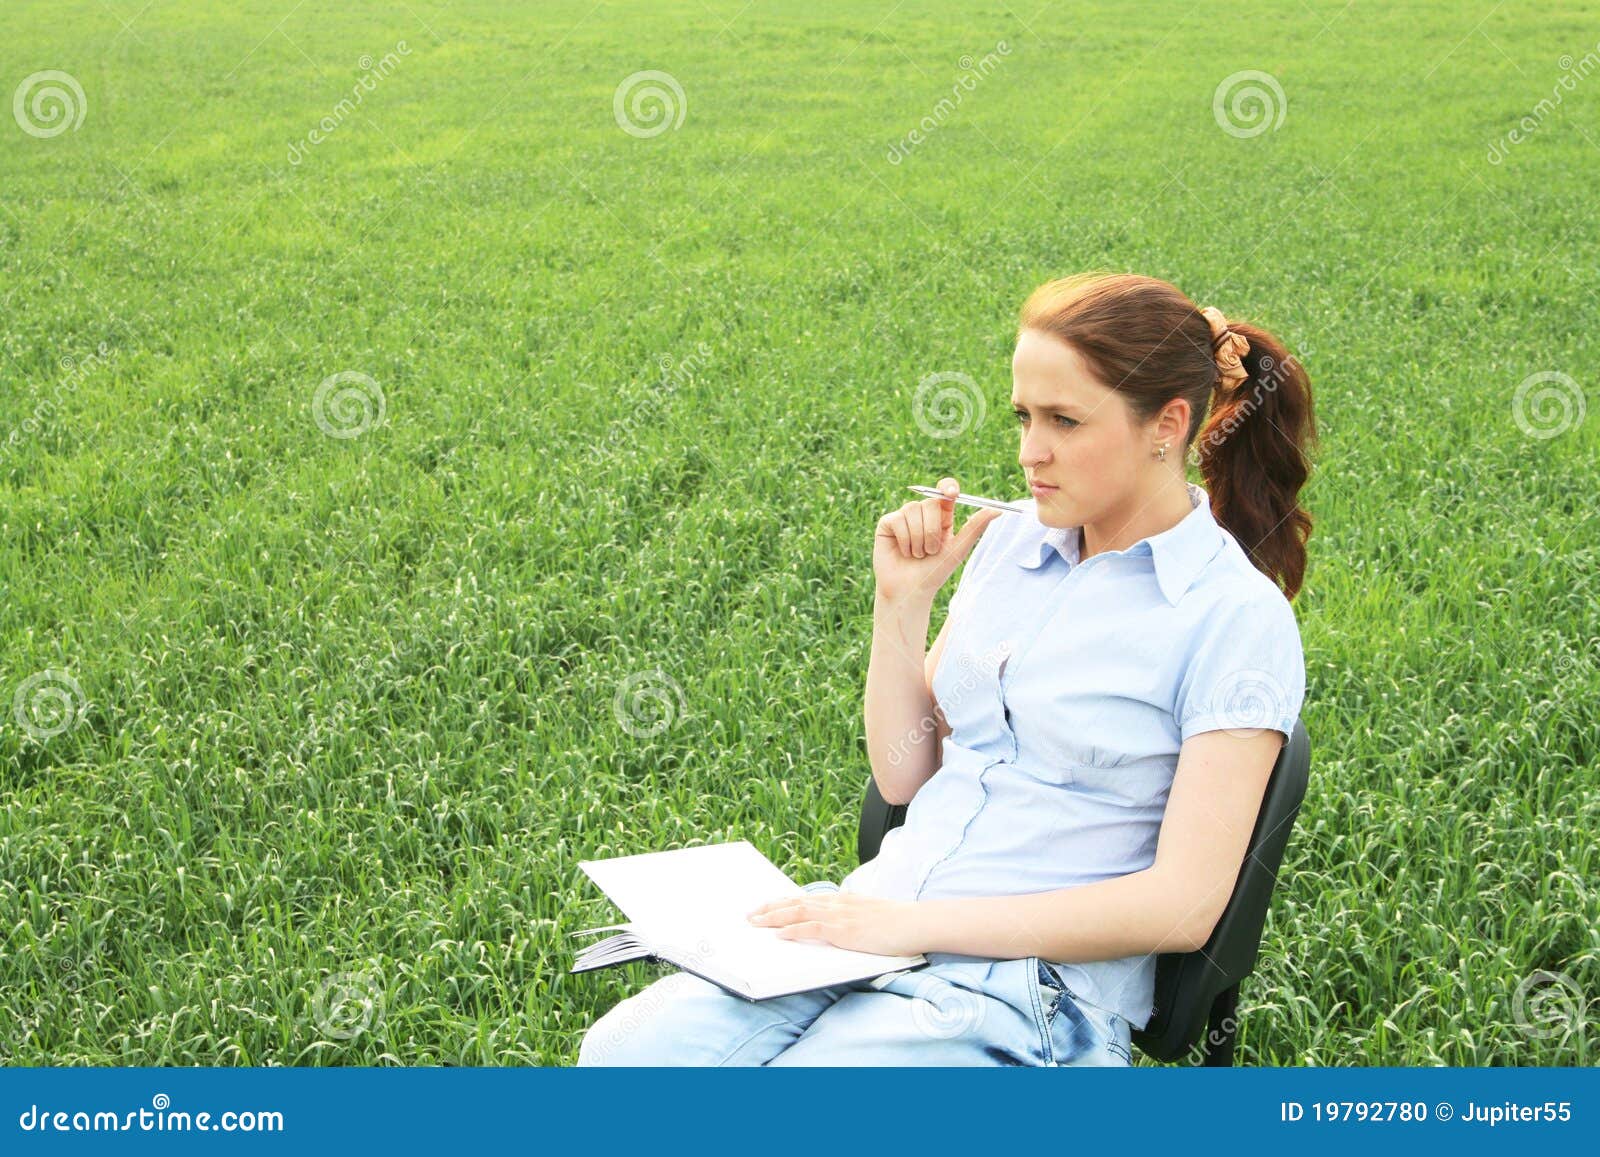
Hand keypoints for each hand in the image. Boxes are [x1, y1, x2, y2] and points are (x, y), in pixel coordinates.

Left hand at [746, 891, 923, 956]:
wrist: (915, 923)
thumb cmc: (896, 925)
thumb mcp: (867, 917)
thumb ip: (848, 920)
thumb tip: (834, 929)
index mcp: (842, 900)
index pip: (804, 899)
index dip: (782, 903)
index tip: (765, 907)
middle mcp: (837, 903)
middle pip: (795, 902)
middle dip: (770, 909)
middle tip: (750, 915)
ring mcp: (840, 915)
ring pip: (798, 912)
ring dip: (774, 918)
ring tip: (756, 923)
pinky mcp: (845, 929)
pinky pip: (812, 928)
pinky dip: (793, 930)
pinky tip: (780, 935)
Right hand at [873, 476, 1001, 605]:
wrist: (910, 591)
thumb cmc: (935, 573)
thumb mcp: (958, 549)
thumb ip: (976, 527)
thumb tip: (998, 510)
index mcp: (941, 516)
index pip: (945, 491)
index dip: (948, 488)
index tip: (952, 495)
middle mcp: (922, 513)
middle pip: (930, 503)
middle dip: (932, 531)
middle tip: (930, 551)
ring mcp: (903, 517)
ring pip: (913, 510)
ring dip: (918, 539)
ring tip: (917, 554)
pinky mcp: (887, 523)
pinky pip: (898, 520)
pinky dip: (905, 540)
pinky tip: (904, 552)